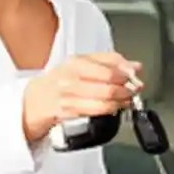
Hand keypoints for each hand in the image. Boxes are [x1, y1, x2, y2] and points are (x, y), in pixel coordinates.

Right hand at [23, 53, 142, 140]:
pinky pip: (97, 112)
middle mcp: (71, 78)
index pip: (109, 67)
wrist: (37, 98)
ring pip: (105, 101)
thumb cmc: (63, 79)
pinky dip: (111, 109)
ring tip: (127, 99)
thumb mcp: (84, 63)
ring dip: (121, 102)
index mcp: (77, 63)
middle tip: (134, 90)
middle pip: (109, 86)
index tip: (135, 76)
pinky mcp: (69, 112)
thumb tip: (135, 66)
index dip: (126, 74)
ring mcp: (69, 96)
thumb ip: (111, 62)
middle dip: (127, 90)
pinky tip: (116, 106)